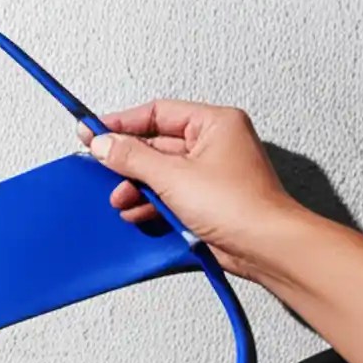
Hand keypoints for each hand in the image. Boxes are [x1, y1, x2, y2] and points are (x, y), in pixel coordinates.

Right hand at [76, 99, 305, 279]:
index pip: (157, 112)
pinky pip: (171, 193)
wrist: (269, 249)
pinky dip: (152, 202)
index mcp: (214, 123)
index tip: (93, 131)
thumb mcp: (172, 176)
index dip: (122, 123)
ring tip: (122, 199)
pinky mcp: (209, 200)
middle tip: (103, 168)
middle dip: (129, 162)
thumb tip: (103, 143)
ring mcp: (212, 173)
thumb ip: (131, 157)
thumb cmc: (240, 206)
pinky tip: (138, 213)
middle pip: (156, 144)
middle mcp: (215, 144)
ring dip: (137, 186)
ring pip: (161, 172)